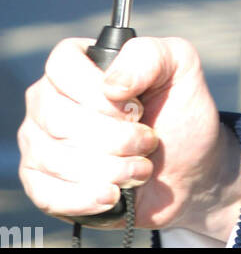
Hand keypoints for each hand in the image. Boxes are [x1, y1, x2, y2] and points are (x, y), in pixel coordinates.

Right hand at [18, 36, 240, 237]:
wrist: (187, 171)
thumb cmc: (180, 112)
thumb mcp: (180, 67)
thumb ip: (149, 56)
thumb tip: (112, 84)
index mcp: (79, 61)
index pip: (62, 65)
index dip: (96, 91)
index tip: (135, 109)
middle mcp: (50, 98)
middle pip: (57, 116)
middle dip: (114, 137)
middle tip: (148, 142)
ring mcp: (40, 142)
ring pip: (52, 157)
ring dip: (108, 169)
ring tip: (140, 169)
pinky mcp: (41, 184)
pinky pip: (45, 194)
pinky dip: (83, 197)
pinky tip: (112, 195)